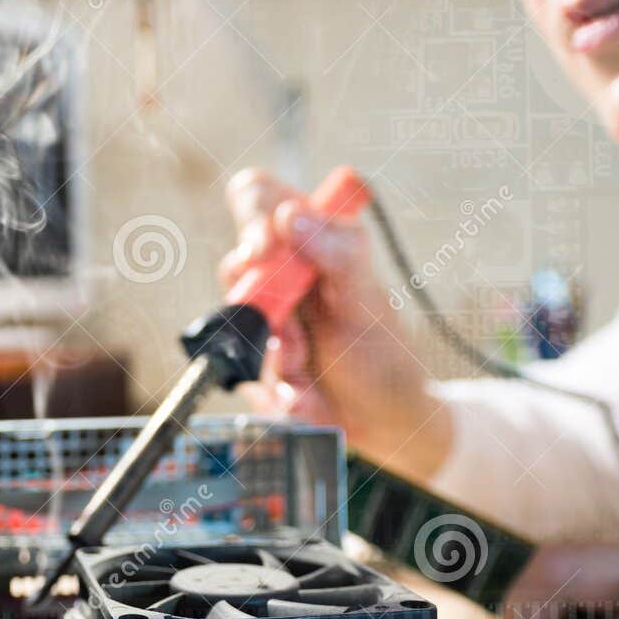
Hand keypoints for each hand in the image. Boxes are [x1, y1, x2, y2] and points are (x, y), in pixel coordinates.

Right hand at [219, 168, 451, 479]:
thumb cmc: (380, 351)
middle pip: (236, 265)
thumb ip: (336, 251)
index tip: (263, 250)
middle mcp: (276, 276)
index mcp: (305, 242)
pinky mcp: (252, 366)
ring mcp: (260, 321)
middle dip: (267, 306)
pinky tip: (306, 396)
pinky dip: (279, 391)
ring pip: (238, 327)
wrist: (383, 421)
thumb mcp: (365, 298)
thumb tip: (288, 214)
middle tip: (296, 332)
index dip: (251, 214)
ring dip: (279, 355)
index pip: (257, 196)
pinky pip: (247, 375)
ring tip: (310, 368)